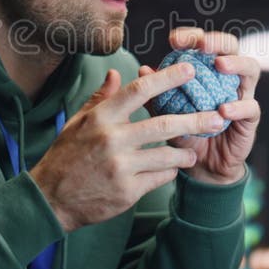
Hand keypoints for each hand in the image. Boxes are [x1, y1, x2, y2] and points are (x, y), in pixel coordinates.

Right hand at [29, 64, 229, 232]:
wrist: (51, 199)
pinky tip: (172, 168)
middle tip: (217, 116)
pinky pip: (160, 177)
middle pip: (163, 124)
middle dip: (195, 119)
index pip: (139, 90)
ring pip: (167, 154)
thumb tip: (116, 74)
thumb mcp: (78, 122)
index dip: (167, 78)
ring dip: (185, 151)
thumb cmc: (66, 156)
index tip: (190, 69)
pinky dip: (170, 171)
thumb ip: (101, 98)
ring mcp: (121, 166)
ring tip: (194, 150)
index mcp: (101, 117)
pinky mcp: (128, 191)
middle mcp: (112, 139)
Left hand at [139, 27, 261, 185]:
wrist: (200, 167)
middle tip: (202, 44)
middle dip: (218, 41)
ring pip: (250, 69)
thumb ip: (157, 93)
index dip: (192, 37)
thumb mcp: (165, 113)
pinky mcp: (249, 119)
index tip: (174, 39)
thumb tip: (143, 69)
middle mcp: (227, 79)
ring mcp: (241, 96)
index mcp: (207, 72)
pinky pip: (250, 107)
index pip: (204, 44)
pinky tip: (224, 110)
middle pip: (232, 47)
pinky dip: (238, 106)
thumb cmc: (183, 134)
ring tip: (220, 65)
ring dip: (236, 63)